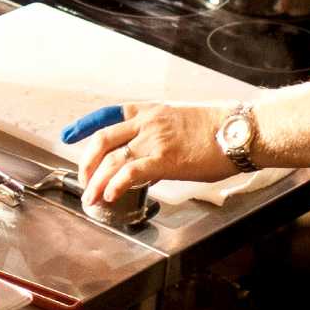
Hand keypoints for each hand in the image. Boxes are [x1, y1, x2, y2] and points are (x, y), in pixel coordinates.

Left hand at [73, 102, 236, 204]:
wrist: (242, 129)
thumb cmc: (221, 129)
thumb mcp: (183, 123)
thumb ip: (163, 138)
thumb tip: (155, 160)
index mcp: (151, 111)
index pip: (108, 115)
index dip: (84, 125)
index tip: (68, 135)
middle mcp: (147, 123)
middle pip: (102, 140)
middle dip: (86, 163)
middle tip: (83, 181)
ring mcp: (154, 140)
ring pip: (112, 160)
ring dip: (96, 182)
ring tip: (91, 198)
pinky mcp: (165, 159)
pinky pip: (130, 172)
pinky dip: (115, 185)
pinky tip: (110, 196)